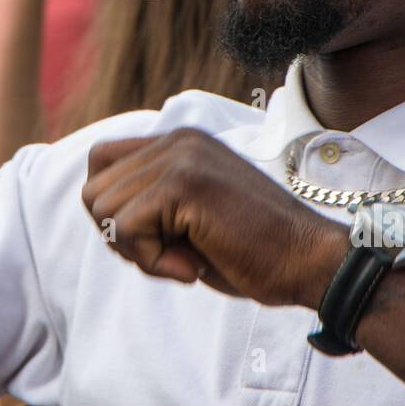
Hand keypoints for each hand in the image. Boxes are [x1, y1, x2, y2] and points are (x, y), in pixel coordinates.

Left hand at [83, 128, 347, 307]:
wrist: (310, 262)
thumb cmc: (254, 251)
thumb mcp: (191, 216)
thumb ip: (152, 201)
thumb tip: (99, 209)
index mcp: (180, 142)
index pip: (101, 161)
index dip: (111, 209)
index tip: (151, 239)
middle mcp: (177, 139)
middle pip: (94, 190)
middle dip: (120, 237)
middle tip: (170, 255)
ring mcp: (180, 157)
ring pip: (104, 209)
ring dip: (137, 251)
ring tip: (186, 258)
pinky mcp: (183, 183)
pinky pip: (126, 229)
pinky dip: (152, 261)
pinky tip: (192, 265)